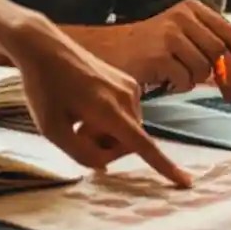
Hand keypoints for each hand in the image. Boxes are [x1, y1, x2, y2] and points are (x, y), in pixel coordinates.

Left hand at [0, 14, 193, 187]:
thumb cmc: (44, 88)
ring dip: (105, 134)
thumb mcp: (52, 130)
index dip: (164, 167)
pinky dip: (109, 119)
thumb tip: (104, 165)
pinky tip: (84, 107)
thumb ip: (80, 153)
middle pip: (130, 143)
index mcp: (109, 110)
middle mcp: (126, 98)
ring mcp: (129, 87)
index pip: (143, 145)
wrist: (44, 47)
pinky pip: (126, 114)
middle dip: (105, 148)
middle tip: (75, 134)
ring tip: (77, 119)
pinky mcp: (127, 81)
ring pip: (128, 129)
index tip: (186, 183)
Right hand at [92, 0, 230, 99]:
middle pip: (219, 51)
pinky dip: (179, 85)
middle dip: (227, 76)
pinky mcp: (159, 55)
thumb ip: (206, 42)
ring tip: (178, 77)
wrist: (110, 50)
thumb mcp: (178, 33)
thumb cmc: (148, 46)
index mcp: (189, 8)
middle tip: (229, 94)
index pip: (226, 30)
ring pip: (203, 68)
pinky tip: (165, 80)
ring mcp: (170, 35)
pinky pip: (185, 80)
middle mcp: (181, 17)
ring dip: (195, 80)